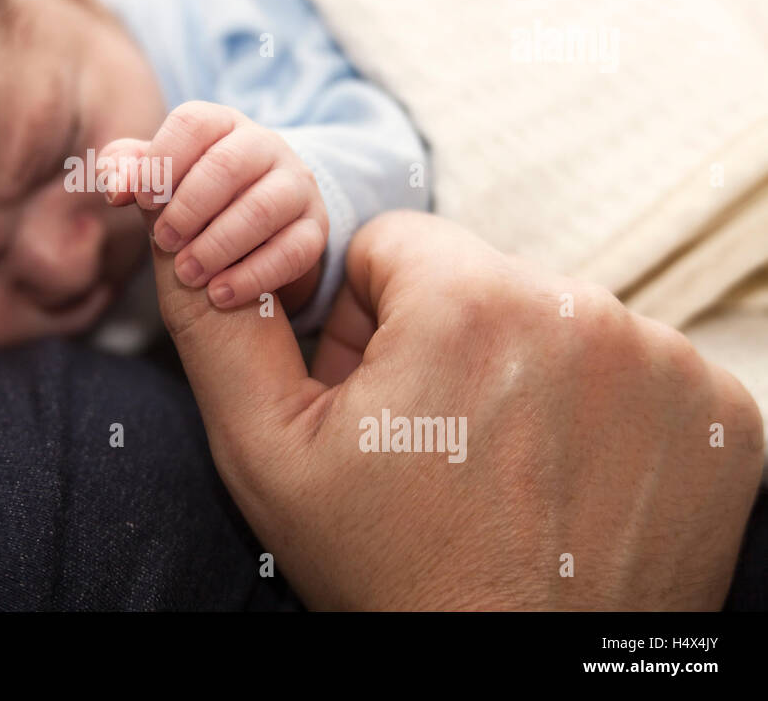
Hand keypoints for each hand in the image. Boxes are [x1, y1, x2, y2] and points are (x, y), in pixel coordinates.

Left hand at [100, 101, 327, 312]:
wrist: (257, 225)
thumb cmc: (196, 194)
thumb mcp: (162, 177)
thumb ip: (130, 172)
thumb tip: (116, 186)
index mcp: (222, 123)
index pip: (193, 123)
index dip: (162, 161)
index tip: (142, 199)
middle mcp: (266, 145)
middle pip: (226, 165)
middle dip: (187, 208)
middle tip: (163, 241)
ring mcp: (297, 186)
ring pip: (261, 209)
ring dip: (216, 246)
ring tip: (187, 274)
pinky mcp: (315, 228)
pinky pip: (292, 252)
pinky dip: (251, 277)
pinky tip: (219, 295)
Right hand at [149, 209, 764, 609]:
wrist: (519, 676)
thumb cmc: (393, 570)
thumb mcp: (269, 453)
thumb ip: (221, 328)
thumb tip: (184, 240)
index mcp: (467, 299)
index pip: (392, 246)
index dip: (363, 322)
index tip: (375, 397)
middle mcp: (582, 308)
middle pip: (476, 279)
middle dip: (441, 341)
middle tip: (430, 441)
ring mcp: (664, 361)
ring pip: (552, 320)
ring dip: (519, 372)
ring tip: (497, 466)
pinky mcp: (720, 410)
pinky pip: (631, 367)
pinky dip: (597, 408)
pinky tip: (566, 476)